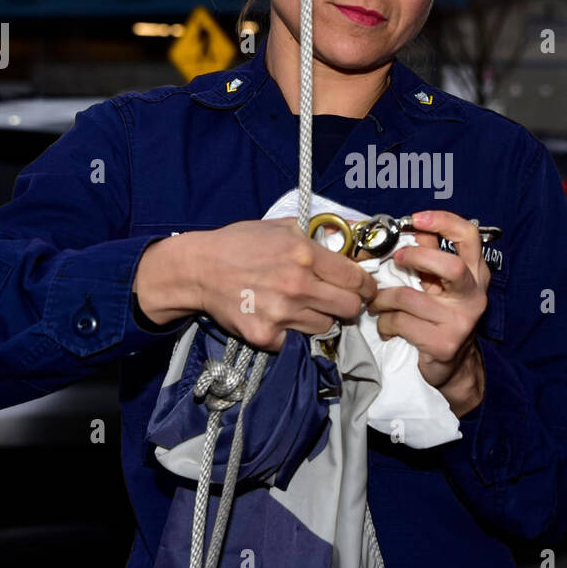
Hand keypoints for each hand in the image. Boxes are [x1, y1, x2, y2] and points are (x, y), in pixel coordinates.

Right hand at [133, 217, 376, 351]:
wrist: (199, 270)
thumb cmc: (240, 243)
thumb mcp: (283, 226)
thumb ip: (320, 234)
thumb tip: (356, 236)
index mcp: (305, 255)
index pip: (357, 280)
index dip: (367, 286)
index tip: (366, 290)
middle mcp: (297, 285)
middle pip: (349, 308)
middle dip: (350, 305)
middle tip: (339, 301)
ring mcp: (282, 314)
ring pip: (326, 327)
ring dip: (320, 318)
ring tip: (302, 305)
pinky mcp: (266, 336)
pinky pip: (296, 341)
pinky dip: (292, 332)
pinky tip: (278, 316)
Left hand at [366, 210, 489, 413]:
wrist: (454, 366)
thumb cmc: (441, 317)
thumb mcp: (440, 284)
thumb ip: (429, 256)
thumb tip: (413, 230)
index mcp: (476, 274)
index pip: (469, 237)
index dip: (443, 222)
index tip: (416, 218)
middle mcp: (474, 296)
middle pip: (450, 265)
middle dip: (416, 257)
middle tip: (397, 259)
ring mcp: (461, 321)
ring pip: (409, 298)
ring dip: (384, 300)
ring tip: (378, 304)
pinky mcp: (443, 343)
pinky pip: (400, 322)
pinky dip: (385, 323)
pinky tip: (387, 326)